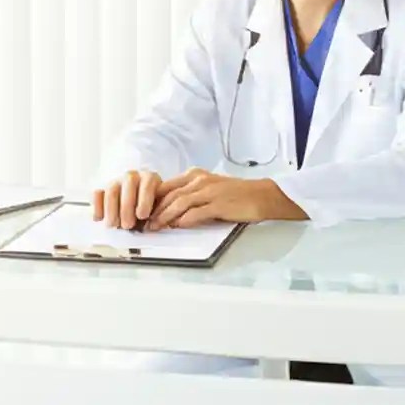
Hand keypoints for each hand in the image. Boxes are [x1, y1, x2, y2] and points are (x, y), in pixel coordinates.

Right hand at [92, 170, 161, 229]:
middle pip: (128, 186)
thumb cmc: (152, 209)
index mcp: (150, 179)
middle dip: (126, 207)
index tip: (142, 216)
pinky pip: (97, 193)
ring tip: (113, 225)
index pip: (147, 184)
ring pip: (111, 190)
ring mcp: (116, 181)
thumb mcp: (159, 209)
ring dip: (111, 209)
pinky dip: (97, 206)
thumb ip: (158, 214)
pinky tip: (99, 218)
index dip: (145, 200)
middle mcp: (132, 177)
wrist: (139, 205)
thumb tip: (154, 224)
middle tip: (127, 225)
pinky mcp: (103, 189)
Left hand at [147, 169, 306, 228]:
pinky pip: (196, 212)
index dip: (152, 200)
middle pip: (169, 195)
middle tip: (144, 224)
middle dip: (154, 211)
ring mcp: (209, 191)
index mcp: (194, 175)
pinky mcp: (219, 204)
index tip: (142, 213)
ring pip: (179, 203)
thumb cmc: (235, 195)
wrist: (262, 195)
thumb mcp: (208, 190)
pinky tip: (177, 227)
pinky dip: (184, 220)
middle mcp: (199, 180)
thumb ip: (190, 197)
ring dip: (164, 217)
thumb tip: (169, 212)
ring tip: (155, 228)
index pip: (166, 187)